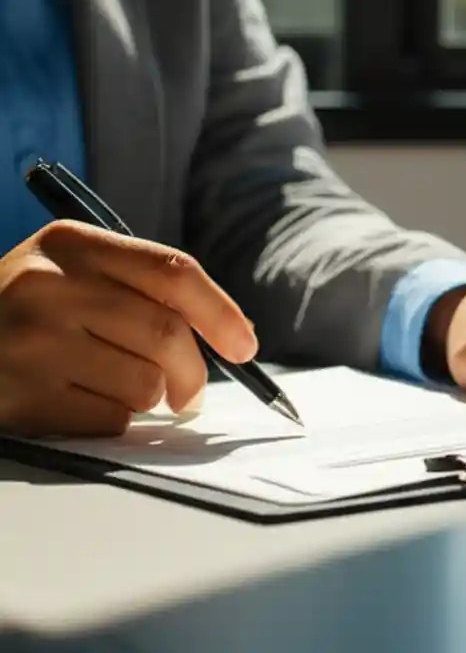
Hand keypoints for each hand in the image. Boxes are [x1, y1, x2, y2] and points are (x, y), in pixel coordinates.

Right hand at [0, 221, 257, 436]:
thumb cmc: (28, 312)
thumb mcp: (72, 274)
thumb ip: (144, 290)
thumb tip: (236, 336)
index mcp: (73, 244)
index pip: (173, 271)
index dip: (221, 312)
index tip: (245, 346)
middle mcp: (50, 285)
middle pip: (167, 334)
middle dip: (193, 373)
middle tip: (190, 394)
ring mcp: (33, 341)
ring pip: (144, 383)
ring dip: (146, 397)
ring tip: (111, 386)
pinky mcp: (22, 395)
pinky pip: (109, 419)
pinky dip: (110, 419)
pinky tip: (76, 402)